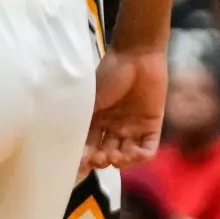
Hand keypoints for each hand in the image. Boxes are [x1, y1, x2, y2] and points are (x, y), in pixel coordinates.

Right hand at [86, 48, 166, 169]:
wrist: (137, 56)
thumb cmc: (110, 74)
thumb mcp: (91, 98)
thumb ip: (83, 120)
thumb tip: (67, 143)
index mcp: (98, 119)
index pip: (91, 145)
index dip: (87, 157)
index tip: (82, 162)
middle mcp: (115, 126)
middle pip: (108, 153)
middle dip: (103, 160)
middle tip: (101, 158)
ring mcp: (134, 126)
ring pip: (127, 154)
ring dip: (121, 161)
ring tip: (116, 156)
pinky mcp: (152, 125)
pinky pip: (148, 148)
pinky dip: (141, 156)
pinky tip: (133, 153)